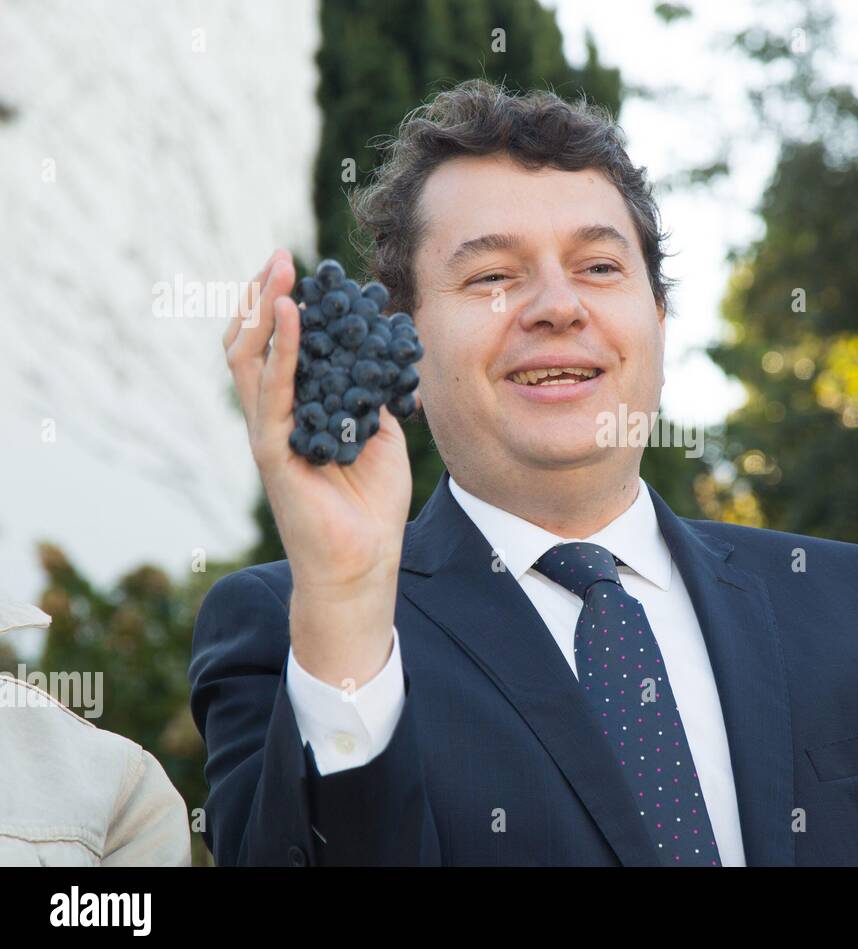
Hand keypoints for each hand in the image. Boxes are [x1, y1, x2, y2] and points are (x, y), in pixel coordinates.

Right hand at [223, 249, 412, 685]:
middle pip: (255, 343)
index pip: (283, 347)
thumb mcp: (382, 436)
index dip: (289, 307)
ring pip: (252, 359)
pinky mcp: (273, 452)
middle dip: (264, 296)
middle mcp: (276, 416)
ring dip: (263, 310)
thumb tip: (385, 362)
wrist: (365, 562)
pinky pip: (272, 392)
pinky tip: (290, 317)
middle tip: (281, 256)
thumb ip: (373, 397)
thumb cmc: (370, 506)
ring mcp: (270, 433)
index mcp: (299, 411)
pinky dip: (282, 351)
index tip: (308, 270)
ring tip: (276, 271)